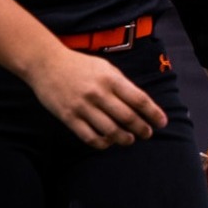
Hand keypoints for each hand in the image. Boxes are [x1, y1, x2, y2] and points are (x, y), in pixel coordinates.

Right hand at [24, 48, 167, 148]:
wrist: (46, 63)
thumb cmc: (79, 65)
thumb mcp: (105, 68)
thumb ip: (121, 85)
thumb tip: (140, 105)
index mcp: (111, 78)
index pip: (139, 99)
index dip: (154, 113)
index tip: (162, 122)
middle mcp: (98, 93)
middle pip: (128, 118)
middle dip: (142, 129)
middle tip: (147, 133)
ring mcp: (82, 106)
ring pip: (110, 131)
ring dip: (124, 139)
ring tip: (130, 139)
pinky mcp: (68, 117)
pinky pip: (90, 137)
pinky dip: (102, 143)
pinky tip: (108, 142)